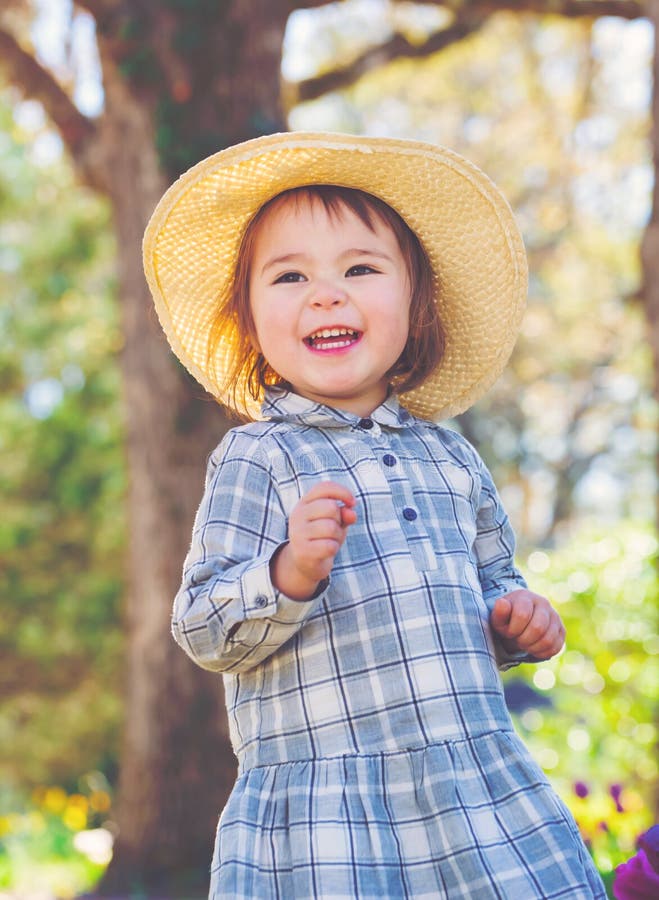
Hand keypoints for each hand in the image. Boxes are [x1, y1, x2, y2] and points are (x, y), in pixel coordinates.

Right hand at [271, 482, 356, 599]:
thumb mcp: (336, 521)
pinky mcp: (302, 552)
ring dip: (337, 536)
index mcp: (304, 503)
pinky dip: (334, 548)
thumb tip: (351, 513)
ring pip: (331, 527)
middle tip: (334, 529)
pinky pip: (330, 546)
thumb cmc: (323, 537)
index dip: (342, 492)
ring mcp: (297, 533)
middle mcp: (297, 515)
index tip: (352, 502)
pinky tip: (327, 550)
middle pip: (330, 507)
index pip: (324, 487)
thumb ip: (345, 513)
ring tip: (330, 540)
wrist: (306, 564)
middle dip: (339, 519)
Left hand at [490, 589, 564, 658]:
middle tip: (517, 640)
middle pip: (538, 628)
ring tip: (525, 645)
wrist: (520, 619)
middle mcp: (543, 604)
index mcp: (526, 597)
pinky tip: (534, 649)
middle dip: (524, 640)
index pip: (522, 615)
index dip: (513, 629)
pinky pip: (556, 647)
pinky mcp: (561, 630)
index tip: (508, 632)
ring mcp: (555, 616)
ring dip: (533, 648)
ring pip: (548, 639)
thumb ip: (499, 612)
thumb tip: (502, 603)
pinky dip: (542, 653)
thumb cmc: (508, 619)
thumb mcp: (498, 617)